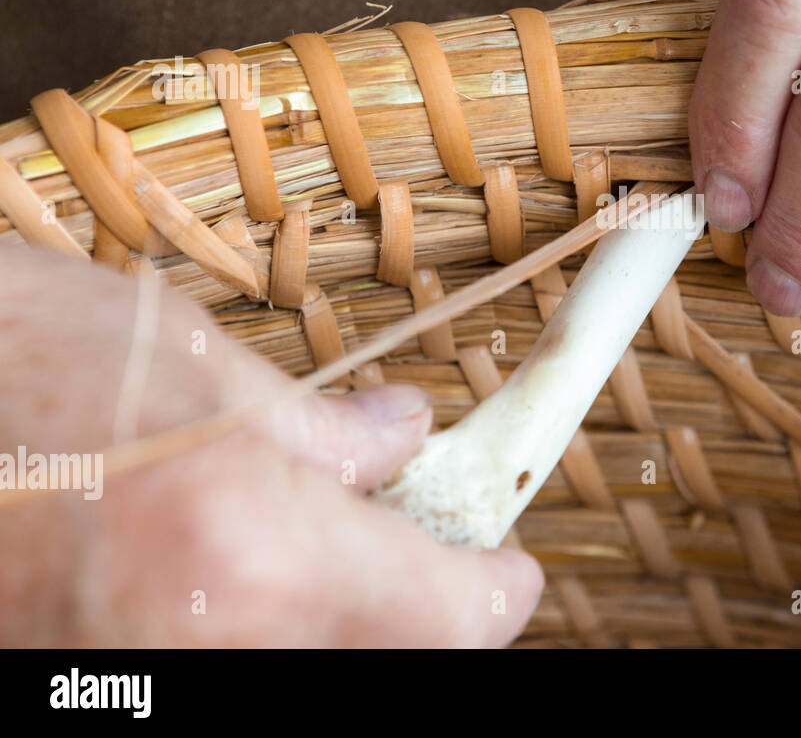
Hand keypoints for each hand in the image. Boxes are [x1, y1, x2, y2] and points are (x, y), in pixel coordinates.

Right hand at [0, 248, 541, 645]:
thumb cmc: (9, 348)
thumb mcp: (195, 361)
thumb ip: (326, 427)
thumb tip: (406, 438)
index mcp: (258, 554)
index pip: (454, 621)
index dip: (499, 588)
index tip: (507, 560)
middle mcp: (208, 656)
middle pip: (390, 662)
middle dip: (420, 605)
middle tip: (418, 539)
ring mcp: (134, 693)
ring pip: (308, 670)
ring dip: (340, 620)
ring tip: (317, 541)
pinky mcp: (76, 692)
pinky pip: (219, 670)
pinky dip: (258, 632)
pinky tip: (232, 572)